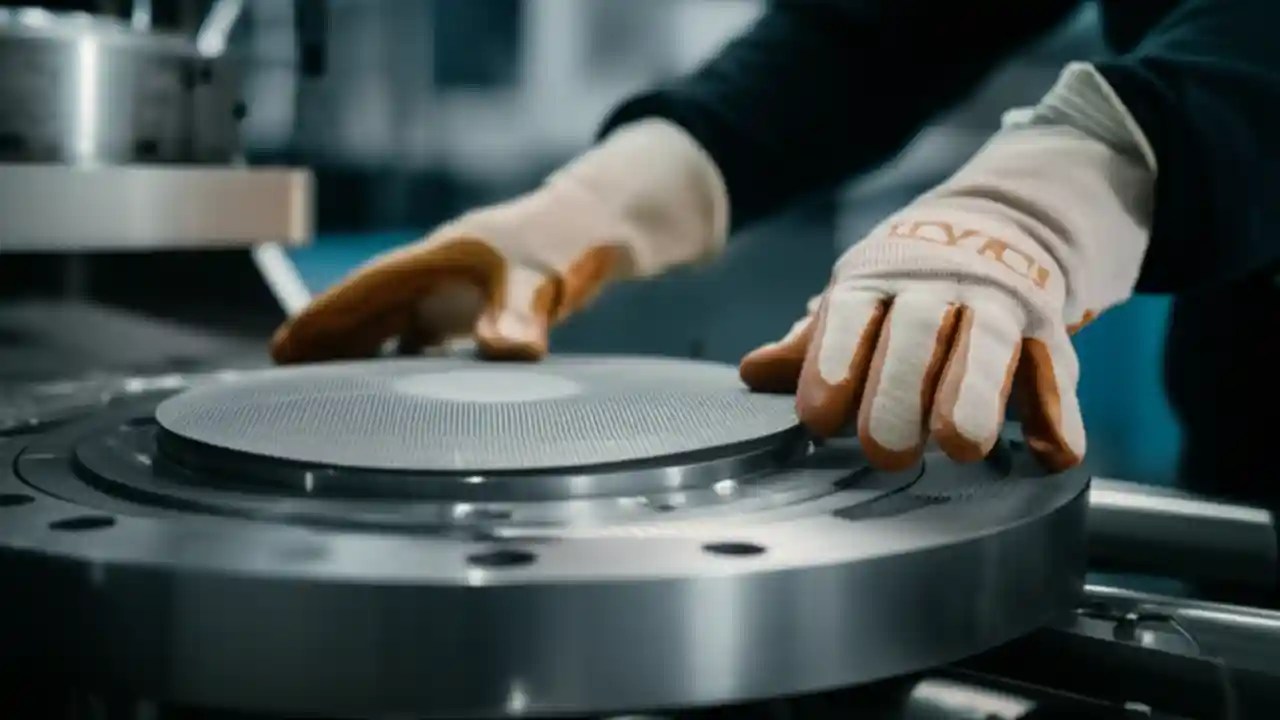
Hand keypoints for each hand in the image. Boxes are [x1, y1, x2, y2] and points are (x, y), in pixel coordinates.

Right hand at [271, 120, 726, 363]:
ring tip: (321, 382)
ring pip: (392, 319)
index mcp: (439, 260)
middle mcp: (438, 272)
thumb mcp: (544, 278)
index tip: (285, 347)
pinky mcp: (476, 301)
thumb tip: (507, 354)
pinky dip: (402, 355)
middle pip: (368, 306)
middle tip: (281, 371)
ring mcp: (455, 287)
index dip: (325, 318)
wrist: (605, 223)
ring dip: (358, 347)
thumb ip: (523, 316)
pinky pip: (425, 332)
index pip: (367, 290)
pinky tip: (397, 382)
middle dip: (326, 335)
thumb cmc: (570, 242)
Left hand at [740, 64, 1155, 471]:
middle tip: (884, 450)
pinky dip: (1057, 411)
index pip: (850, 316)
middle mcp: (937, 287)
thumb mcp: (854, 305)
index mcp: (878, 280)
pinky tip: (1056, 451)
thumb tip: (755, 372)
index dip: (833, 363)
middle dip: (899, 389)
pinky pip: (1054, 366)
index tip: (819, 417)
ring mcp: (997, 304)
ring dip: (976, 394)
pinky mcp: (1047, 328)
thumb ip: (812, 346)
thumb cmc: (903, 289)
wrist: (994, 229)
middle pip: (918, 331)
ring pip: (989, 343)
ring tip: (962, 447)